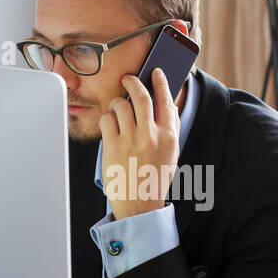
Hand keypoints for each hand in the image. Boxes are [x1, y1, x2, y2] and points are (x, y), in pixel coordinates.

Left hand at [100, 68, 179, 220]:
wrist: (138, 204)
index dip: (161, 82)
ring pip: (121, 105)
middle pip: (141, 96)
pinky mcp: (112, 146)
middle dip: (133, 82)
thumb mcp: (170, 153)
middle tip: (128, 79)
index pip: (166, 101)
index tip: (155, 72)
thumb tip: (164, 102)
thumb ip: (168, 128)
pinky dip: (107, 118)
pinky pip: (106, 120)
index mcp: (169, 136)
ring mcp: (130, 140)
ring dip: (118, 103)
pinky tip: (110, 126)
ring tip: (117, 109)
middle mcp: (150, 136)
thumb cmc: (154, 177)